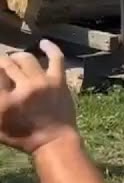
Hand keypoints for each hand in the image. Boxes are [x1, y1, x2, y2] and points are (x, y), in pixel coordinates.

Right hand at [0, 40, 78, 155]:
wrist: (53, 140)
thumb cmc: (22, 136)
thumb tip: (1, 84)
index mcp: (5, 101)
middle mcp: (23, 88)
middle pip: (7, 64)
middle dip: (0, 61)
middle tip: (0, 63)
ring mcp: (43, 82)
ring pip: (26, 59)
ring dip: (16, 57)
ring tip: (13, 60)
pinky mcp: (59, 80)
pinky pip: (56, 58)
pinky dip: (50, 48)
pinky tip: (43, 42)